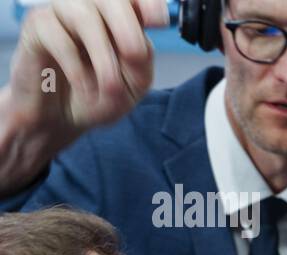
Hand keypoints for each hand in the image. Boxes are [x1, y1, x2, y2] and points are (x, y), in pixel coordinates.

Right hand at [8, 0, 165, 134]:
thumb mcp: (134, 84)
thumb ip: (142, 59)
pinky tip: (84, 88)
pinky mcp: (36, 28)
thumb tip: (139, 42)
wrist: (63, 119)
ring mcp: (61, 14)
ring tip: (110, 87)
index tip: (159, 22)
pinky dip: (75, 66)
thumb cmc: (100, 97)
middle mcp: (91, 8)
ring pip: (82, 12)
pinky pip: (55, 34)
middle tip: (134, 55)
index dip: (148, 3)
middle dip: (126, 24)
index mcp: (121, 18)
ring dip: (102, 53)